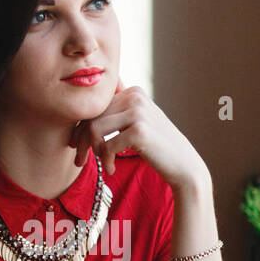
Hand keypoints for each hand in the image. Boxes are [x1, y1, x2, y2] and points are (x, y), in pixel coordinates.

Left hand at [68, 79, 207, 189]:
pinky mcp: (139, 130)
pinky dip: (105, 160)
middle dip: (83, 141)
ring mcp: (138, 112)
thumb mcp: (138, 122)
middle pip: (92, 116)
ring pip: (94, 128)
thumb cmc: (157, 146)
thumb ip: (119, 111)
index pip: (96, 107)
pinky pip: (106, 145)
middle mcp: (136, 96)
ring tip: (104, 163)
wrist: (183, 164)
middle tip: (80, 161)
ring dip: (94, 150)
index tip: (76, 145)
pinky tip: (112, 169)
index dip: (81, 127)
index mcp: (133, 91)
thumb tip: (86, 104)